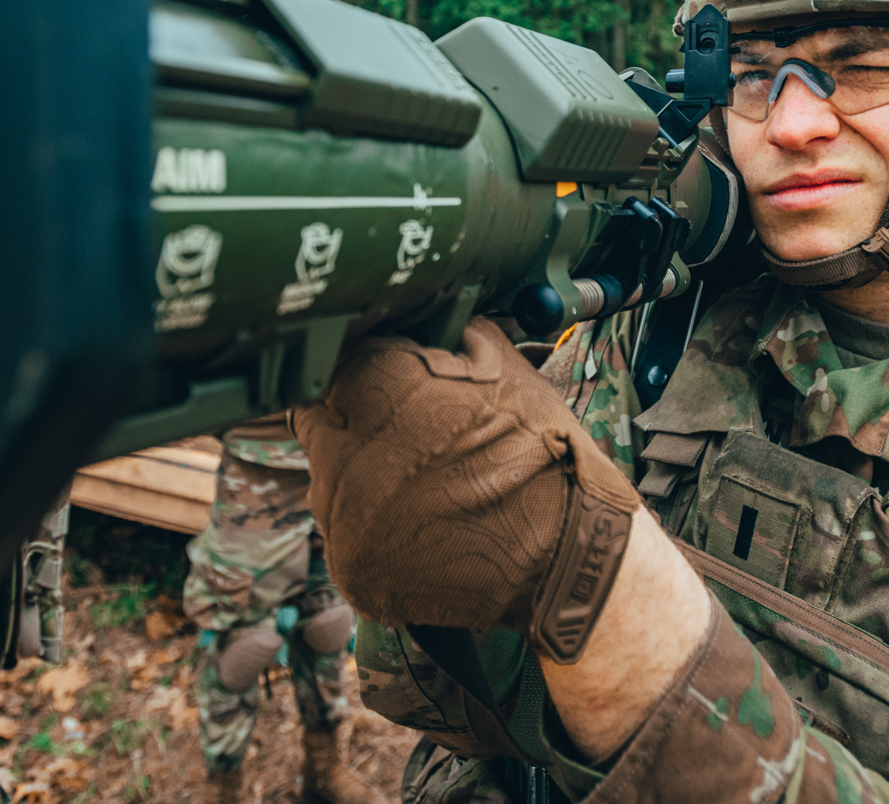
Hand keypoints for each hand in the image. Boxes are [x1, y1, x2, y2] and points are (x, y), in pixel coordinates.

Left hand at [292, 318, 641, 661]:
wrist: (568, 554)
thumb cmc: (542, 455)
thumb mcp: (501, 366)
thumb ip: (444, 335)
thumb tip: (417, 319)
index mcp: (375, 387)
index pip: (332, 364)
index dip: (360, 373)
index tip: (381, 384)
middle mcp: (343, 453)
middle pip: (319, 423)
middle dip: (353, 424)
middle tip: (404, 436)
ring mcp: (343, 518)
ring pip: (329, 482)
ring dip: (361, 477)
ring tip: (424, 484)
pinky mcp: (353, 568)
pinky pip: (348, 535)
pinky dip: (376, 528)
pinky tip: (424, 524)